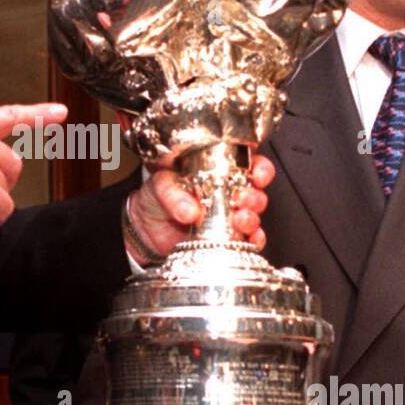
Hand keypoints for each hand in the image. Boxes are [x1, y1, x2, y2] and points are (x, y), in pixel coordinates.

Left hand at [126, 154, 274, 261]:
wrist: (145, 228)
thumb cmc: (155, 198)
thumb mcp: (159, 185)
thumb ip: (172, 193)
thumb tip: (190, 209)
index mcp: (217, 171)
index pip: (248, 164)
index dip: (259, 168)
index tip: (256, 174)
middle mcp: (228, 192)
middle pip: (255, 192)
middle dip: (254, 197)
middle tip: (243, 199)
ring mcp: (229, 216)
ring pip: (253, 216)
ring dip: (251, 218)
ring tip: (240, 220)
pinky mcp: (227, 238)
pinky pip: (248, 240)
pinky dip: (253, 240)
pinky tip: (248, 238)